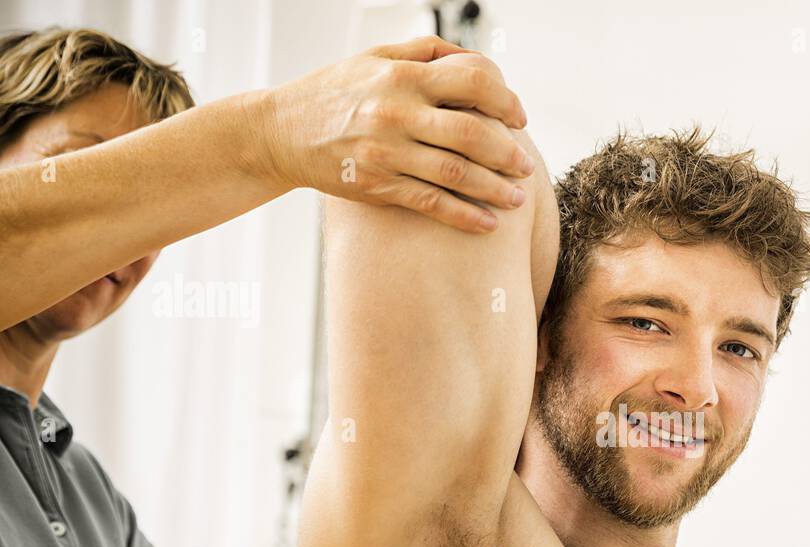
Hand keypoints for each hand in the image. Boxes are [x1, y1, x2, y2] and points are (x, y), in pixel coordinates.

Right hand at [253, 36, 534, 231]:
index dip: (506, 101)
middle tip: (526, 167)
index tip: (518, 119)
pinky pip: (431, 204)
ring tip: (517, 199)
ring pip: (457, 173)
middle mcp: (397, 112)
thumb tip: (478, 62)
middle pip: (473, 133)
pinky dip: (465, 216)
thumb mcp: (375, 58)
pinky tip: (488, 224)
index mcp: (403, 76)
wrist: (278, 132)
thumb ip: (427, 54)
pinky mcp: (376, 185)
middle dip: (508, 153)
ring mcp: (387, 151)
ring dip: (495, 189)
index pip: (475, 82)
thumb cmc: (335, 92)